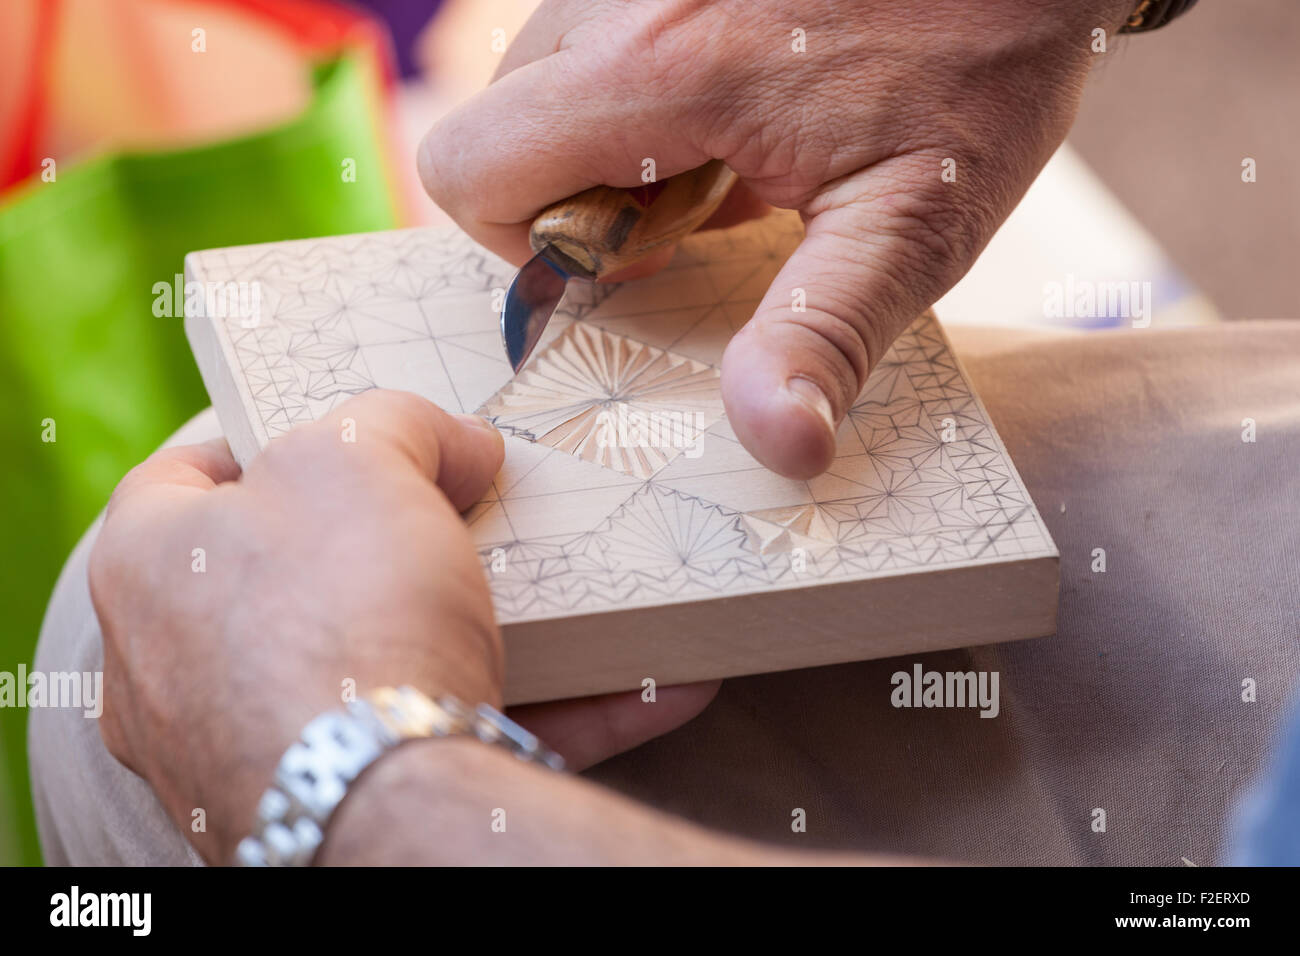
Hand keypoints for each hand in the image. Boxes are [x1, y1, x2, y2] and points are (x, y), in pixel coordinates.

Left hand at [89, 391, 715, 861]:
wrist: (380, 806)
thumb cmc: (337, 611)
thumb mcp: (358, 454)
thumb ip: (400, 421)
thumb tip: (461, 450)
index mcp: (153, 567)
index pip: (185, 475)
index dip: (270, 436)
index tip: (353, 433)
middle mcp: (182, 670)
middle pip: (299, 577)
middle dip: (395, 541)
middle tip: (469, 510)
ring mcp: (259, 752)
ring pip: (389, 669)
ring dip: (493, 632)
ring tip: (576, 596)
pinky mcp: (343, 811)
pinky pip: (456, 743)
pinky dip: (550, 711)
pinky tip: (650, 687)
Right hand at [419, 0, 1130, 477]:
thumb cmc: (983, 68)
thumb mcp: (912, 226)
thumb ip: (824, 335)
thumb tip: (776, 445)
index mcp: (665, 72)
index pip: (472, 165)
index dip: (524, 242)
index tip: (636, 260)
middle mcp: (628, 0)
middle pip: (499, 124)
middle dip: (568, 196)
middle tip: (688, 211)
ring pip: (542, 78)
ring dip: (605, 142)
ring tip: (720, 156)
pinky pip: (598, 37)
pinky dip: (638, 91)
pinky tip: (735, 107)